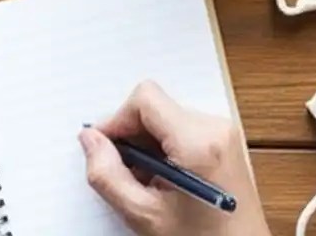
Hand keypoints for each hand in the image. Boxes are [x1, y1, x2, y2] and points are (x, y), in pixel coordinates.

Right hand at [80, 81, 271, 235]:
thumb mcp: (145, 215)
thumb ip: (108, 175)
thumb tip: (91, 141)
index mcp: (199, 142)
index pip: (145, 99)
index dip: (117, 120)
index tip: (104, 147)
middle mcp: (216, 128)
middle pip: (154, 108)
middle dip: (132, 137)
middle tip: (127, 175)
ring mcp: (223, 133)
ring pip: (165, 118)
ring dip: (147, 146)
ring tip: (149, 183)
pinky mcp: (224, 141)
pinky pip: (181, 129)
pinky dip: (164, 150)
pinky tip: (165, 181)